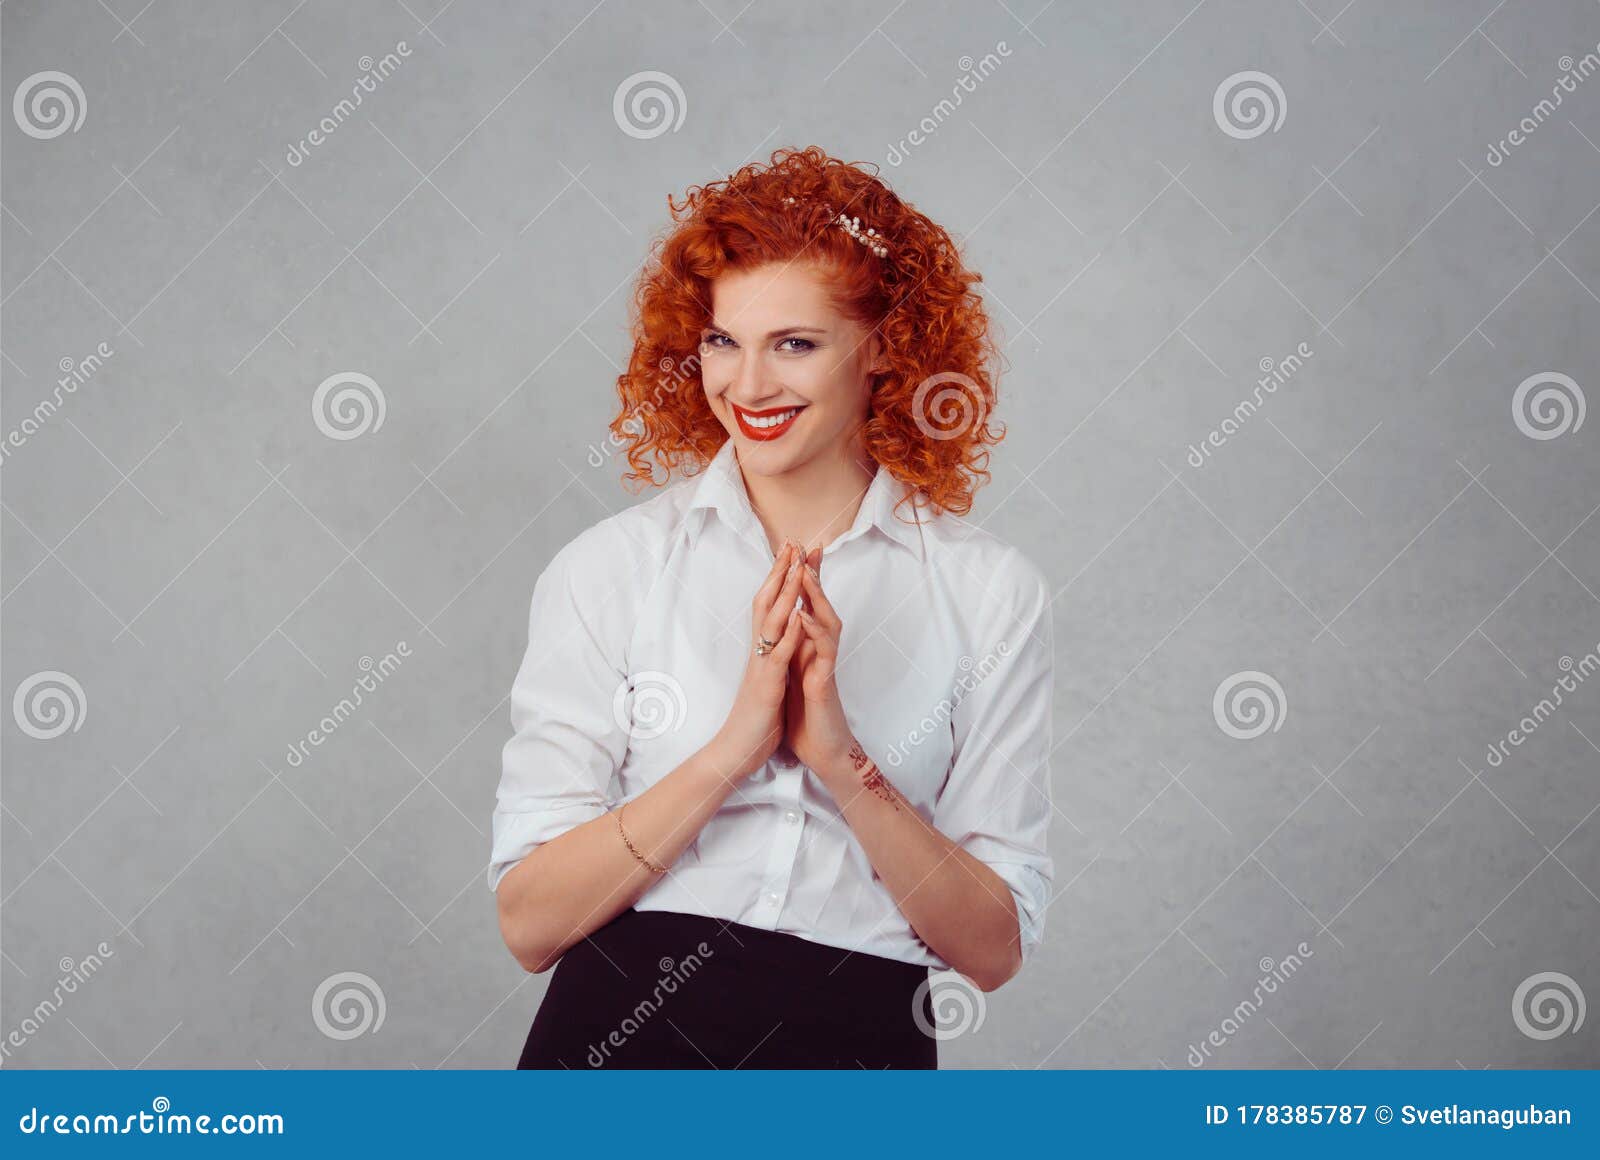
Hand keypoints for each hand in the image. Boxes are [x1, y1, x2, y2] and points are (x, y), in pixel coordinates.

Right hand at [705, 540, 807, 781]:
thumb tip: (780, 643)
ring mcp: (760, 667)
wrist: (736, 753)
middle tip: (791, 542)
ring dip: (785, 592)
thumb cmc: (755, 722)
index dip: (779, 580)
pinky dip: (789, 634)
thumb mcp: (768, 683)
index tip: (790, 553)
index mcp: (761, 652)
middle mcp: (758, 653)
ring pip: (772, 622)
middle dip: (780, 572)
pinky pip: (778, 655)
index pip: (769, 607)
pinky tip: (799, 614)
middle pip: (766, 603)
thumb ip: (773, 660)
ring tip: (797, 565)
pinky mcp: (766, 686)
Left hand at [785, 549, 856, 775]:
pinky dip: (814, 632)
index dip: (802, 580)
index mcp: (806, 650)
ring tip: (807, 571)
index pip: (806, 607)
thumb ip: (791, 657)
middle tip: (808, 546)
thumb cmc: (807, 720)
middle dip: (814, 576)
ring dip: (816, 597)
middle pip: (820, 606)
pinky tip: (804, 615)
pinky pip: (823, 653)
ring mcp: (824, 666)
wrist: (822, 754)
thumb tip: (781, 640)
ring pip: (827, 622)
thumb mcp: (792, 680)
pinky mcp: (825, 683)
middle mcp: (818, 653)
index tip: (795, 552)